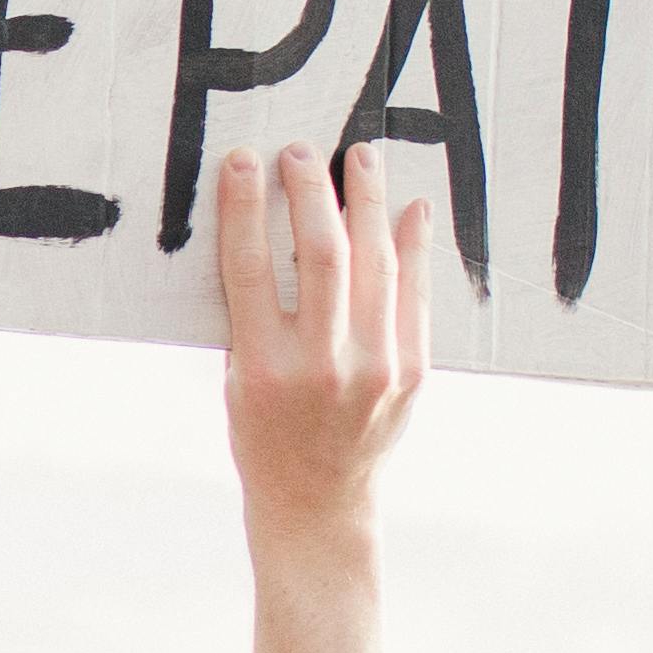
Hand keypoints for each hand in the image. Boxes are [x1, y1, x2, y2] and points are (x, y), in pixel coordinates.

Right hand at [213, 143, 426, 540]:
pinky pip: (413, 294)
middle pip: (320, 254)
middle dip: (310, 190)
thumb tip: (272, 227)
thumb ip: (254, 311)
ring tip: (361, 158)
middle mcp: (321, 366)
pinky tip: (408, 208)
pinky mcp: (412, 372)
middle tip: (302, 152)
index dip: (246, 207)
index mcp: (263, 367)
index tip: (245, 161)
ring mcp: (374, 369)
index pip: (251, 266)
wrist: (318, 501)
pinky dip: (413, 246)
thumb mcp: (238, 377)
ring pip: (375, 264)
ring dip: (367, 201)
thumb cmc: (264, 433)